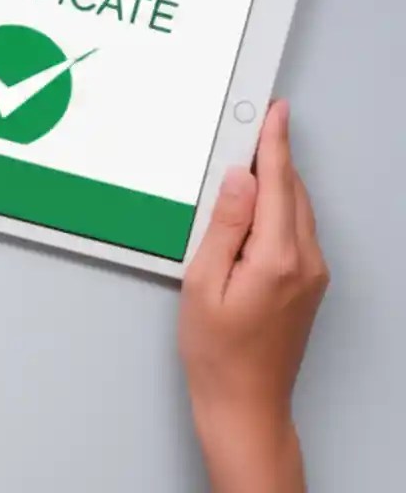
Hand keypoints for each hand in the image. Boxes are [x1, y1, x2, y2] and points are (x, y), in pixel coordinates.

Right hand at [179, 101, 327, 491]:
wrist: (245, 402)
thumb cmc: (216, 352)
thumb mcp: (202, 283)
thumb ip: (224, 226)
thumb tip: (239, 180)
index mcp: (276, 258)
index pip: (277, 184)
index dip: (274, 144)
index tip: (273, 113)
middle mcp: (305, 262)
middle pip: (293, 192)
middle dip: (274, 158)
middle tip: (253, 127)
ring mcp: (313, 274)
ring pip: (298, 210)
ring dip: (277, 183)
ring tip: (249, 163)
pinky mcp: (310, 284)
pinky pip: (298, 231)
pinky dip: (280, 209)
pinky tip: (256, 208)